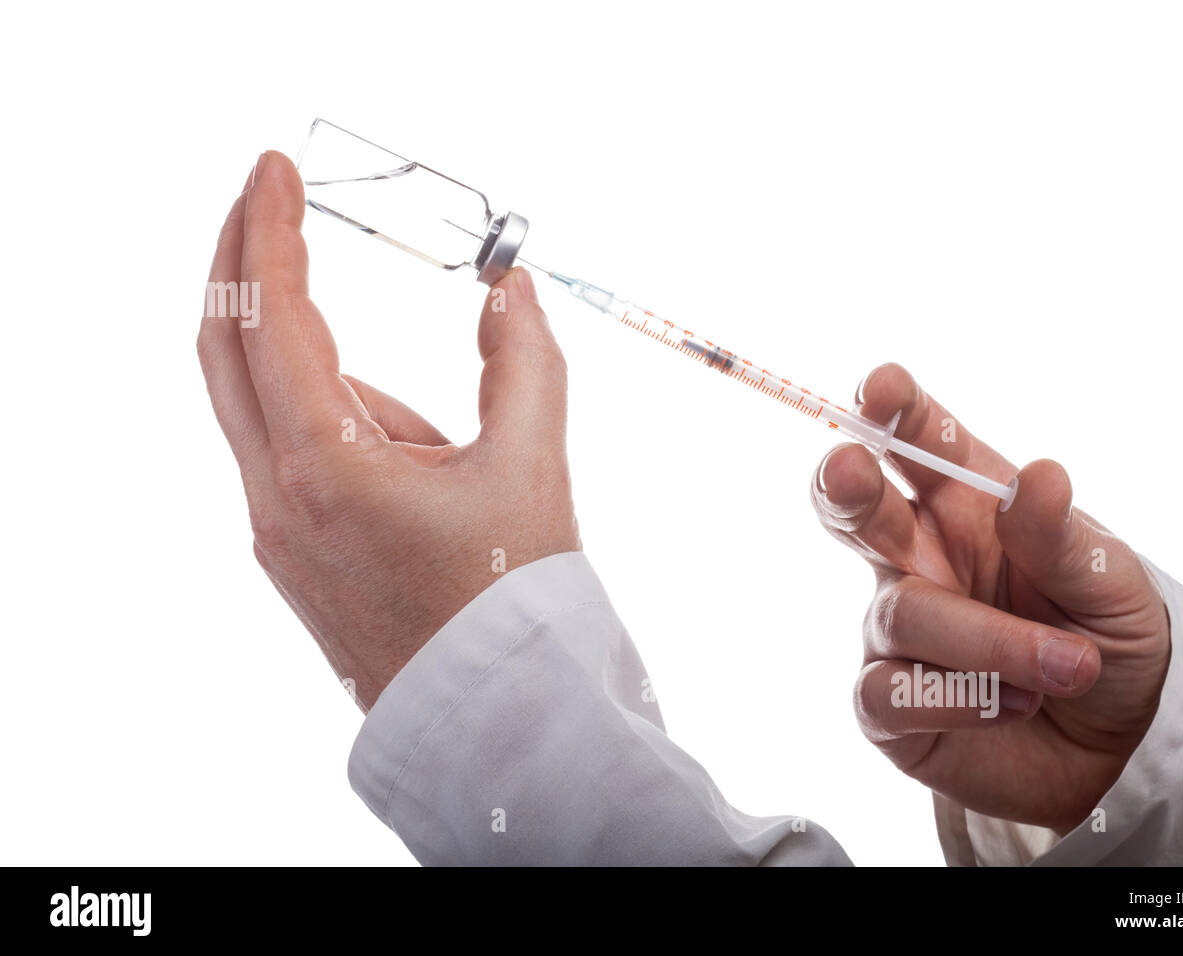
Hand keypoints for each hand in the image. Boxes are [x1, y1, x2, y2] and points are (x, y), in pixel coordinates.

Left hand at [197, 152, 579, 710]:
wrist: (492, 720)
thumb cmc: (511, 605)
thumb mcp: (532, 468)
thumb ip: (525, 361)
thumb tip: (512, 291)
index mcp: (324, 469)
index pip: (271, 319)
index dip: (270, 230)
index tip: (273, 167)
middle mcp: (275, 496)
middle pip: (224, 346)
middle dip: (243, 258)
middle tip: (271, 192)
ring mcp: (273, 526)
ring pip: (266, 403)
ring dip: (337, 371)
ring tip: (451, 463)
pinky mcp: (290, 545)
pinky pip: (295, 449)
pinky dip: (343, 419)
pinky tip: (427, 480)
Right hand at [811, 364, 1169, 832]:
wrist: (1114, 746)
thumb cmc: (1105, 638)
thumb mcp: (1111, 584)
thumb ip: (1064, 538)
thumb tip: (1040, 477)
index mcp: (968, 506)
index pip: (922, 443)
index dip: (896, 411)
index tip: (884, 388)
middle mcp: (918, 557)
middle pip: (853, 508)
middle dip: (843, 484)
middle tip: (849, 471)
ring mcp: (896, 629)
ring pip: (902, 613)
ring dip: (989, 639)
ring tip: (1068, 667)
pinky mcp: (886, 703)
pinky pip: (886, 692)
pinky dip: (958, 698)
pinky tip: (1013, 705)